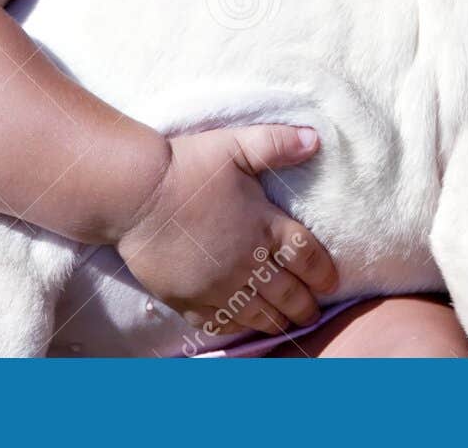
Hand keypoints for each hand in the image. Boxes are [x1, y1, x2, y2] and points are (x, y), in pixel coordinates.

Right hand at [116, 125, 338, 335]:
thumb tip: (315, 138)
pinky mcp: (187, 298)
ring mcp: (217, 285)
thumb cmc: (187, 166)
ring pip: (257, 314)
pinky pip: (219, 323)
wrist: (135, 193)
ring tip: (285, 325)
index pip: (306, 256)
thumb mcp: (236, 145)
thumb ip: (277, 143)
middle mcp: (246, 261)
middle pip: (287, 293)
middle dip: (304, 307)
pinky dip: (236, 328)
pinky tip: (242, 327)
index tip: (331, 283)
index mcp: (264, 225)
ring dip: (276, 321)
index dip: (323, 273)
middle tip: (313, 313)